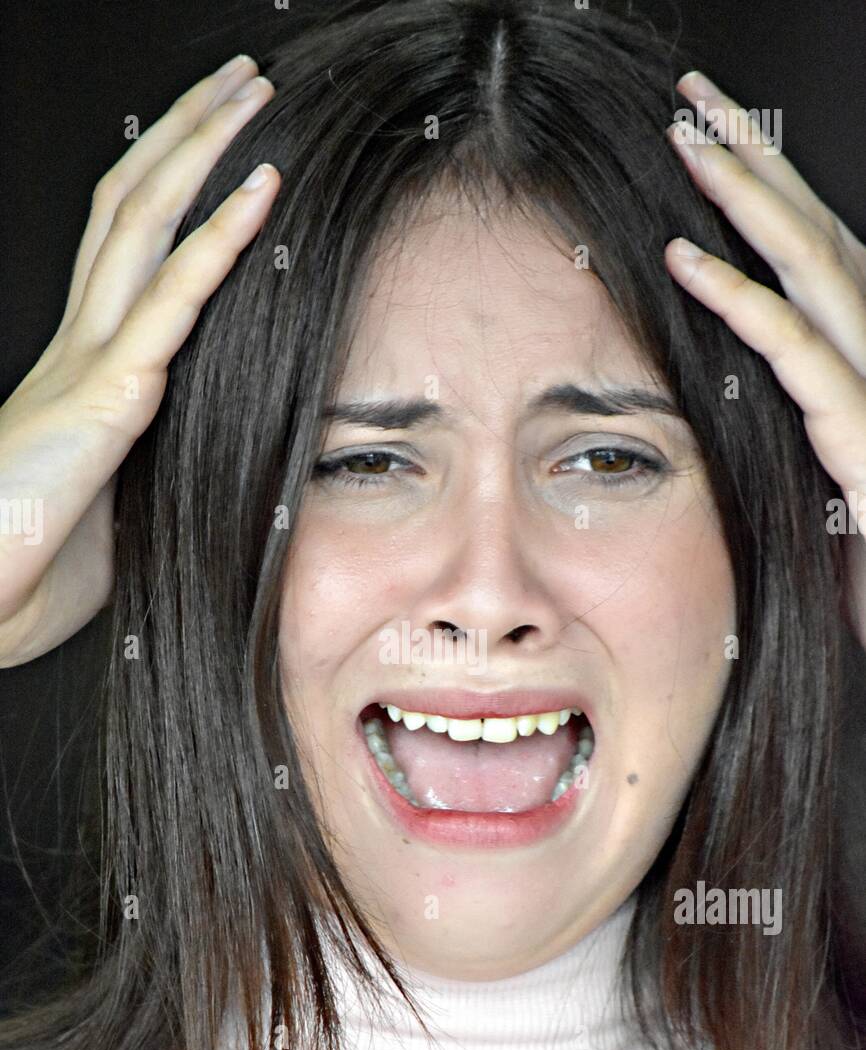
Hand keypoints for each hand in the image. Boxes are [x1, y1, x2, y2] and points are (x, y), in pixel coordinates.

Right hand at [0, 54, 279, 666]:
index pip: (126, 242)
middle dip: (186, 130)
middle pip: (130, 202)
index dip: (170, 178)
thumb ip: (153, 453)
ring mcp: (90, 359)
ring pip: (143, 220)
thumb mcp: (115, 493)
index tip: (223, 139)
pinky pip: (171, 300)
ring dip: (201, 147)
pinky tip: (262, 191)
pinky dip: (220, 240)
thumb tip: (215, 452)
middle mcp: (81, 341)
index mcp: (81, 362)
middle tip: (242, 78)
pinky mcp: (106, 395)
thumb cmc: (40, 561)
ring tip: (253, 93)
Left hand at [664, 69, 865, 648]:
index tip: (712, 130)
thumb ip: (790, 408)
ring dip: (748, 198)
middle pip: (818, 232)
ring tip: (687, 143)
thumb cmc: (865, 556)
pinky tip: (684, 259)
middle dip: (758, 158)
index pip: (816, 247)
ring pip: (814, 268)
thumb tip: (734, 371)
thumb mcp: (820, 468)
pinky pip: (797, 352)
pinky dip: (740, 300)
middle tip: (694, 94)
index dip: (768, 184)